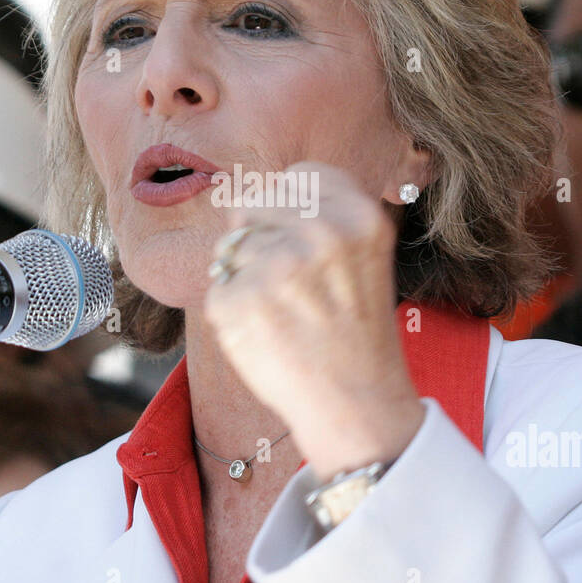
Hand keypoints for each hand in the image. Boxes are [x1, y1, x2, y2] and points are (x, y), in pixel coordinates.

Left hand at [203, 161, 424, 481]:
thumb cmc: (353, 332)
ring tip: (283, 315)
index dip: (291, 206)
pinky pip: (219, 287)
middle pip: (255, 203)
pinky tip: (265, 335)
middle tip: (287, 286)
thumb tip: (242, 196)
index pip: (300, 176)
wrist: (355, 406)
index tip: (301, 240)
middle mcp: (321, 234)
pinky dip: (232, 312)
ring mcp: (277, 267)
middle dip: (258, 237)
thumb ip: (319, 218)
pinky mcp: (238, 301)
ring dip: (245, 277)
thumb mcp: (362, 259)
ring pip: (233, 247)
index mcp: (360, 217)